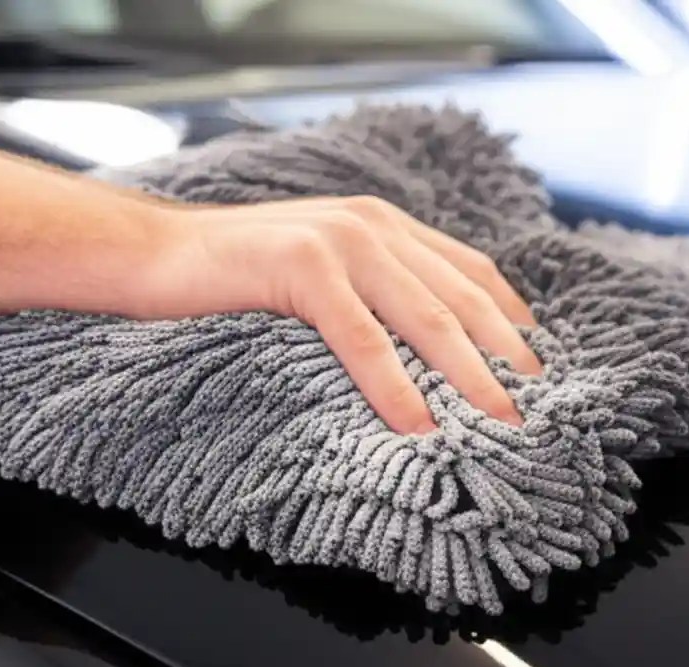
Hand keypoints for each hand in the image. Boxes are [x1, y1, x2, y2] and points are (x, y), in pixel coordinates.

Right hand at [135, 195, 542, 433]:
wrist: (152, 253)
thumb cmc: (234, 274)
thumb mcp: (321, 270)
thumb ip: (373, 288)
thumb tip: (423, 349)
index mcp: (382, 222)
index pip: (471, 270)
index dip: (510, 320)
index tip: (536, 369)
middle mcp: (372, 223)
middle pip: (461, 297)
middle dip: (504, 357)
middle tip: (533, 408)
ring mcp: (339, 240)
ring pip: (425, 316)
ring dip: (468, 375)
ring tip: (497, 422)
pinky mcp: (302, 266)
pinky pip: (362, 335)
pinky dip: (395, 384)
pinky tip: (418, 423)